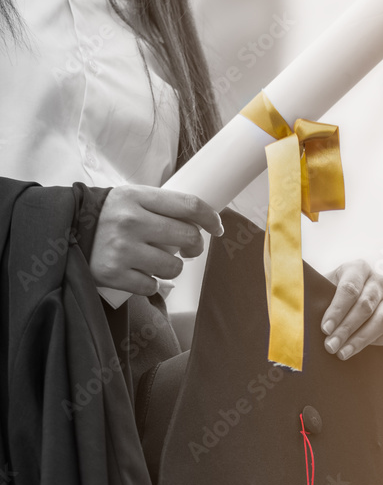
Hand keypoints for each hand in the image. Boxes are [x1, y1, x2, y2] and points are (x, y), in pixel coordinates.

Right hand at [88, 185, 223, 295]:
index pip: (189, 205)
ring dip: (171, 268)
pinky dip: (150, 284)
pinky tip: (138, 274)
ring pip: (173, 267)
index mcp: (137, 197)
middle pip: (188, 237)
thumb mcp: (130, 199)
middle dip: (195, 247)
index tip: (217, 227)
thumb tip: (200, 223)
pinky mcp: (114, 274)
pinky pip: (152, 286)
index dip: (210, 217)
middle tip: (188, 250)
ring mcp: (122, 249)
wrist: (63, 230)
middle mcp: (131, 222)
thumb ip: (160, 207)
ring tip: (155, 262)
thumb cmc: (107, 216)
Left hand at [321, 259, 382, 359]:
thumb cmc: (326, 295)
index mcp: (357, 268)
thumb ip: (313, 297)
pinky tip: (366, 350)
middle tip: (330, 346)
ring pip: (382, 320)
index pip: (349, 288)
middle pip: (365, 306)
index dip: (337, 310)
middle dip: (346, 329)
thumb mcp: (319, 289)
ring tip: (342, 353)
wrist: (341, 301)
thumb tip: (300, 314)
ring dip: (361, 339)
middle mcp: (377, 280)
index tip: (325, 329)